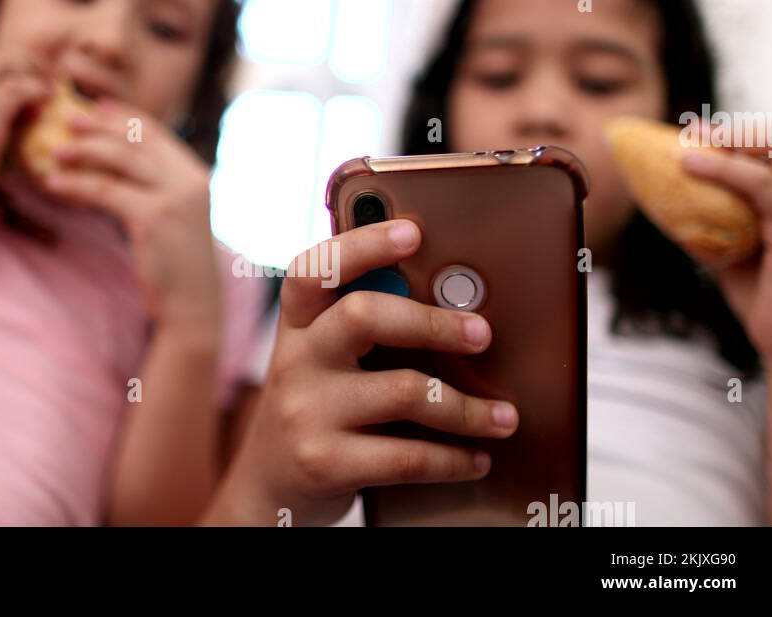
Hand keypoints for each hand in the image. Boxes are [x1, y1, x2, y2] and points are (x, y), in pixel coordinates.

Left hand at [42, 101, 219, 330]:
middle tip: (67, 120)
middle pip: (136, 140)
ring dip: (83, 151)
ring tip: (53, 151)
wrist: (192, 307)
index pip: (156, 133)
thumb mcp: (174, 221)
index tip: (95, 108)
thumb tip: (118, 169)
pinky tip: (54, 184)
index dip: (124, 117)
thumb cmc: (177, 269)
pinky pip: (106, 190)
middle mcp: (190, 180)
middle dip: (98, 127)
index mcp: (195, 176)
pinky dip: (77, 184)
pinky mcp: (154, 217)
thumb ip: (157, 192)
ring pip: (120, 160)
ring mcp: (175, 197)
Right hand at [208, 220, 519, 525]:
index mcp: (298, 326)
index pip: (316, 269)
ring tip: (503, 418)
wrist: (268, 488)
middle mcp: (295, 361)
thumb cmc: (318, 412)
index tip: (412, 231)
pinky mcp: (323, 463)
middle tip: (482, 334)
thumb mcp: (325, 363)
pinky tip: (475, 459)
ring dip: (467, 407)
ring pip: (404, 391)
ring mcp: (306, 412)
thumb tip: (455, 309)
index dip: (362, 244)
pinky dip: (454, 459)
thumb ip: (366, 330)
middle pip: (363, 316)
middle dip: (434, 322)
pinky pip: (407, 456)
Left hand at [683, 141, 771, 362]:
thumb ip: (711, 229)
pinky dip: (727, 169)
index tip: (700, 133)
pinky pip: (763, 187)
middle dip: (741, 131)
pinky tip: (691, 162)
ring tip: (694, 138)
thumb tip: (669, 210)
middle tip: (696, 130)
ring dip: (736, 138)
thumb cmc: (766, 302)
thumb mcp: (730, 256)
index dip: (744, 138)